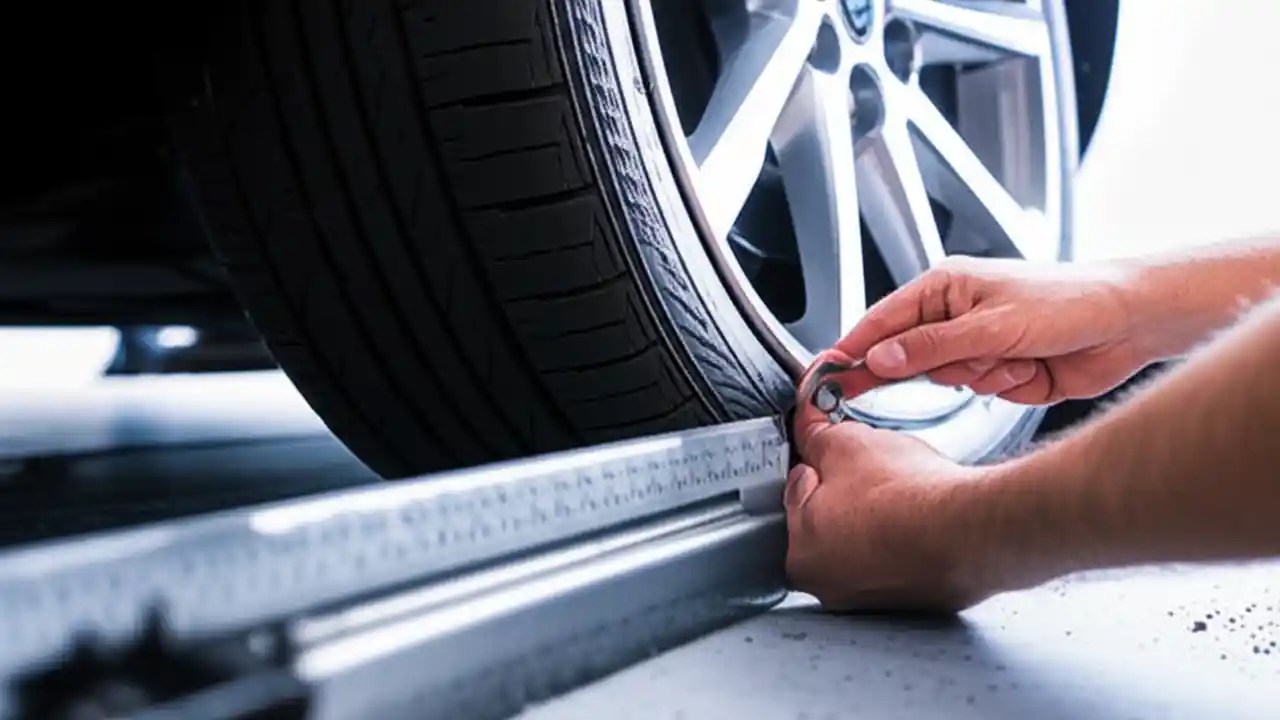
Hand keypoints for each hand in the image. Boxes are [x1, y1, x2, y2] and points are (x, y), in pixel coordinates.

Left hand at [784, 357, 1005, 611]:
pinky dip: (908, 541)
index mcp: (800, 555)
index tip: (834, 454)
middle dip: (845, 496)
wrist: (971, 529)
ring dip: (877, 519)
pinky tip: (922, 519)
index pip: (796, 496)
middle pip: (828, 524)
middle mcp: (831, 588)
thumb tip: (806, 426)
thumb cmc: (906, 495)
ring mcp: (875, 600)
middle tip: (872, 474)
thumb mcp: (847, 444)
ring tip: (902, 495)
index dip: (817, 466)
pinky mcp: (917, 602)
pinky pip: (901, 560)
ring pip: (865, 542)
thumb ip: (816, 437)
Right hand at [835, 256, 1147, 403]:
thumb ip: (930, 347)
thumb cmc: (1070, 302)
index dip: (853, 348)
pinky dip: (1003, 386)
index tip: (829, 374)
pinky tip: (1030, 369)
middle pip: (911, 356)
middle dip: (937, 367)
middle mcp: (956, 314)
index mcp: (945, 286)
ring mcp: (978, 344)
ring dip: (980, 376)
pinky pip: (978, 391)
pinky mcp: (1000, 371)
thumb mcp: (990, 326)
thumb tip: (879, 359)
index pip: (881, 321)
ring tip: (1015, 357)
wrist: (1129, 324)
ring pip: (946, 379)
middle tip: (955, 366)